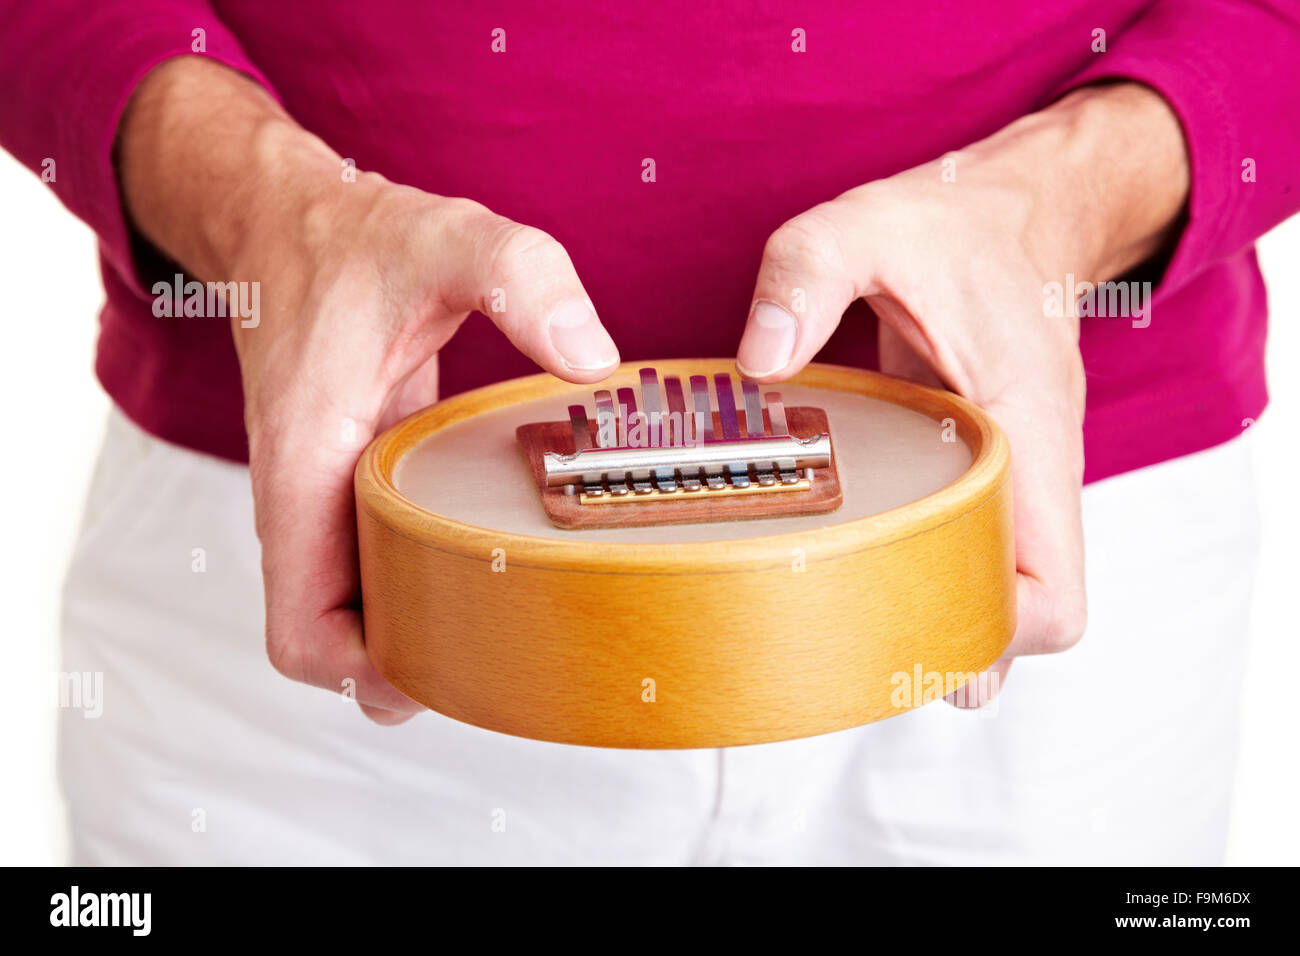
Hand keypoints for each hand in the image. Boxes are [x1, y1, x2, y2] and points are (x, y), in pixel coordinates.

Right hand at [118, 58, 618, 722]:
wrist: (288, 225)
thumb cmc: (352, 241)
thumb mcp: (447, 239)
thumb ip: (523, 280)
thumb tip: (595, 359)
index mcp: (305, 464)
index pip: (301, 626)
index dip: (362, 671)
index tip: (438, 670)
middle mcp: (305, 499)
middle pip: (331, 641)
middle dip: (404, 669)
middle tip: (505, 660)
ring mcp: (329, 498)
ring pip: (351, 611)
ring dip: (412, 635)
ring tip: (511, 630)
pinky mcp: (355, 486)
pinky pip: (374, 567)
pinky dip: (415, 589)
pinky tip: (488, 578)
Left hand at [735, 83, 1188, 704]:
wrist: (1009, 207)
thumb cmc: (952, 222)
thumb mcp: (864, 227)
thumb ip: (806, 278)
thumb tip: (759, 360)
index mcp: (1030, 426)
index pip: (1055, 586)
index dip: (999, 631)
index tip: (918, 623)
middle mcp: (1037, 465)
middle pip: (1031, 611)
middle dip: (958, 639)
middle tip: (862, 642)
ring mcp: (1017, 471)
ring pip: (1007, 584)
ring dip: (947, 612)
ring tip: (851, 618)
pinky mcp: (987, 466)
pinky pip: (977, 543)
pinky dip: (936, 571)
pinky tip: (862, 567)